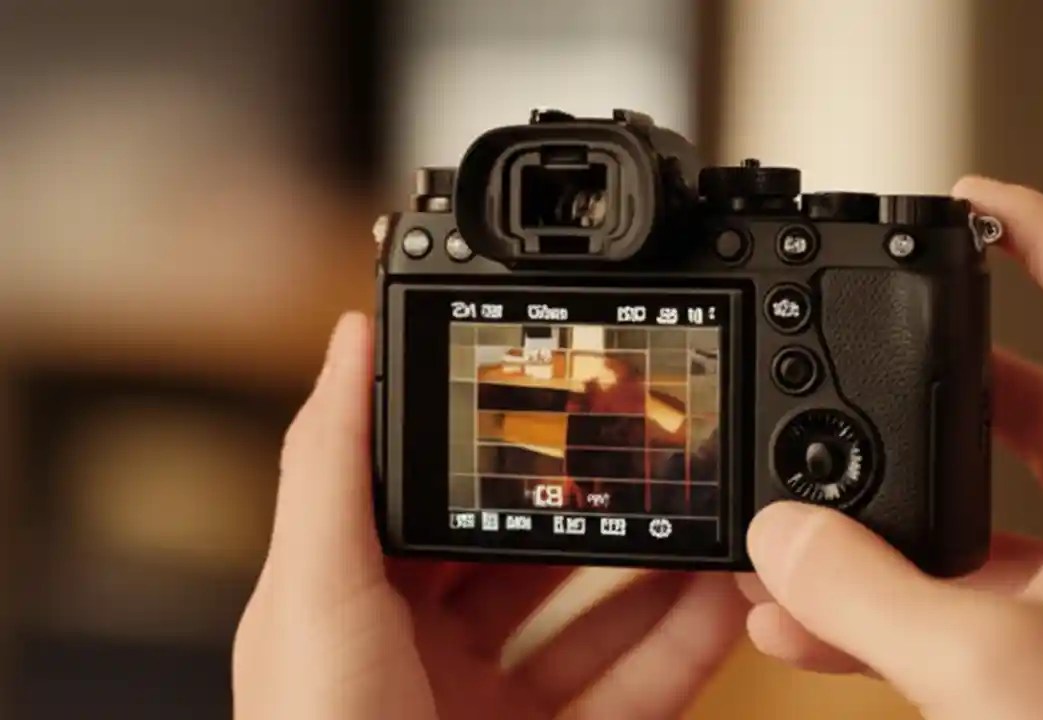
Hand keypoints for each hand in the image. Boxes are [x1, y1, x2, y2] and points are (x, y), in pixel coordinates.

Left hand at [232, 315, 746, 718]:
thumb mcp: (314, 598)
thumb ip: (333, 466)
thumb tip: (350, 341)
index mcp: (358, 601)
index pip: (435, 494)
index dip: (492, 440)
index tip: (556, 390)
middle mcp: (425, 651)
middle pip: (528, 553)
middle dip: (593, 500)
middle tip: (657, 443)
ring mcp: (496, 709)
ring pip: (594, 620)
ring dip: (655, 567)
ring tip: (709, 508)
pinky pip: (637, 688)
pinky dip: (686, 642)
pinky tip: (725, 595)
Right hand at [738, 177, 1042, 718]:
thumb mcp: (983, 673)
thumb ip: (866, 596)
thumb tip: (785, 539)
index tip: (977, 200)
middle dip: (947, 386)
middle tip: (876, 365)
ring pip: (1008, 511)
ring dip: (913, 513)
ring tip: (820, 522)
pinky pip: (999, 593)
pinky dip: (922, 593)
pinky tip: (833, 626)